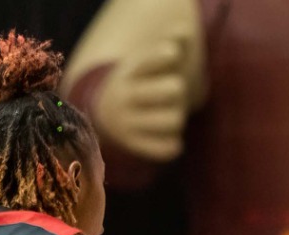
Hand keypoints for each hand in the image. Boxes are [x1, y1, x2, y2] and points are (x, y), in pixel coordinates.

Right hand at [91, 32, 193, 162]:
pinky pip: (168, 148)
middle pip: (176, 88)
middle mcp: (124, 95)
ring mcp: (125, 123)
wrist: (104, 114)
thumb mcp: (148, 60)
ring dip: (177, 117)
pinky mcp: (132, 145)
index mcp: (129, 69)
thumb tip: (184, 32)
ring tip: (166, 115)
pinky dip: (173, 144)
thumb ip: (172, 43)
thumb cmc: (138, 82)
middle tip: (169, 92)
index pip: (163, 55)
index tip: (170, 57)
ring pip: (174, 120)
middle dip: (179, 91)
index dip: (171, 55)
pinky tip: (165, 137)